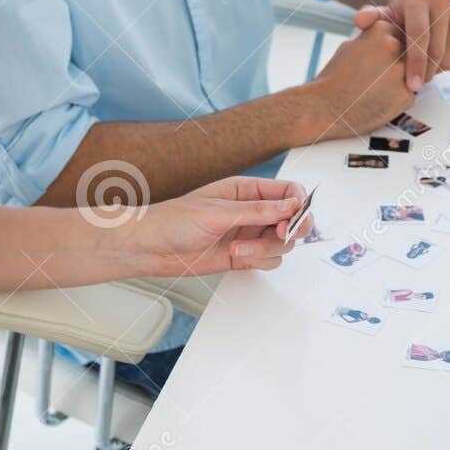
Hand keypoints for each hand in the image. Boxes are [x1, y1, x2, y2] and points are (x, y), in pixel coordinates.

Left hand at [131, 177, 310, 277]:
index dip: (299, 203)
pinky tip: (237, 254)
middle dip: (289, 229)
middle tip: (278, 234)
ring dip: (267, 248)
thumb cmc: (174, 220)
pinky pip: (268, 260)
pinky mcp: (243, 255)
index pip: (288, 191)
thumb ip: (259, 210)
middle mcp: (251, 211)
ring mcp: (248, 234)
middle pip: (291, 219)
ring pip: (281, 243)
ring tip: (240, 247)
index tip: (295, 215)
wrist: (151, 247)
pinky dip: (259, 260)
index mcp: (246, 190)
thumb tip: (292, 204)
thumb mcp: (219, 211)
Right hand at [301, 19, 413, 141]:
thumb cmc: (333, 79)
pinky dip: (398, 98)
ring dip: (401, 80)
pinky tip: (379, 101)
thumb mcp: (349, 47)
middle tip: (380, 75)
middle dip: (398, 63)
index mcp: (381, 30)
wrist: (326, 108)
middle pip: (408, 52)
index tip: (382, 57)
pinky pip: (409, 94)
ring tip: (378, 89)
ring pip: (412, 74)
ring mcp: (403, 71)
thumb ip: (370, 41)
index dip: (391, 48)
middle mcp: (395, 47)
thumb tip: (380, 41)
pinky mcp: (407, 94)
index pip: (399, 33)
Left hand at [354, 0, 449, 90]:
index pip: (419, 36)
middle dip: (426, 72)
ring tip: (425, 67)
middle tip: (416, 79)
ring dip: (439, 70)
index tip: (412, 86)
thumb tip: (361, 20)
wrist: (421, 11)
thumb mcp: (381, 19)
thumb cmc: (399, 20)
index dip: (416, 64)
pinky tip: (440, 60)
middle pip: (438, 50)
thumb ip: (369, 19)